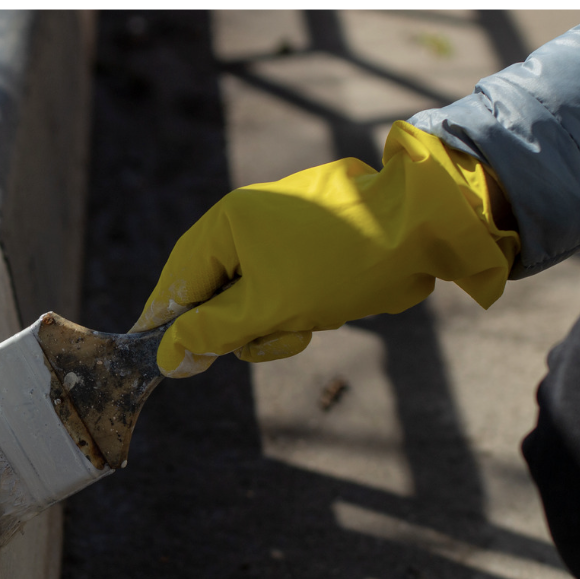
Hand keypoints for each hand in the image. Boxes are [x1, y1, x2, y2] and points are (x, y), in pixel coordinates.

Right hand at [132, 121, 519, 376]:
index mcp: (228, 223)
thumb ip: (211, 333)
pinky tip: (326, 312)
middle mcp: (247, 220)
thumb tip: (168, 355)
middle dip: (240, 327)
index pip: (178, 280)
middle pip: (214, 293)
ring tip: (308, 324)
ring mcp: (279, 231)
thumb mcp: (267, 308)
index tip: (154, 359)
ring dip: (274, 323)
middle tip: (269, 338)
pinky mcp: (308, 246)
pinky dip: (296, 310)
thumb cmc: (340, 265)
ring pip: (251, 299)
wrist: (424, 229)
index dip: (164, 323)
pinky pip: (281, 289)